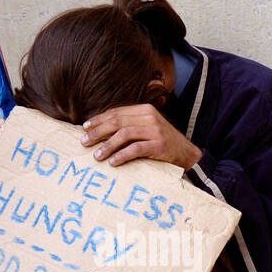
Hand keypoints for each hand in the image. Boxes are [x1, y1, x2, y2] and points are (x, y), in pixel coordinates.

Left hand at [80, 103, 202, 169]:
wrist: (187, 154)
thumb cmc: (162, 142)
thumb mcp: (147, 128)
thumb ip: (129, 125)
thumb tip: (100, 131)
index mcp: (144, 109)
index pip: (116, 112)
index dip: (99, 120)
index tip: (84, 128)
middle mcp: (150, 117)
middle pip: (117, 122)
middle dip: (98, 132)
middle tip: (84, 142)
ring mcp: (155, 130)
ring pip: (124, 135)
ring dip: (107, 146)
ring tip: (96, 156)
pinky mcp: (159, 145)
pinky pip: (136, 149)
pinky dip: (122, 155)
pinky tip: (113, 162)